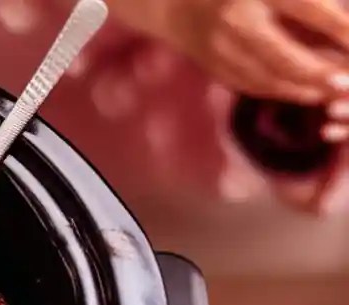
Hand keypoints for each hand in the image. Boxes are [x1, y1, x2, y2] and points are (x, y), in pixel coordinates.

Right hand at [138, 0, 348, 138]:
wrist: (176, 2)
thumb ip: (307, 2)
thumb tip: (343, 28)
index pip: (308, 8)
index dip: (340, 27)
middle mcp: (235, 21)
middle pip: (284, 58)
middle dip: (321, 73)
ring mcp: (220, 49)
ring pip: (269, 79)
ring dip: (306, 88)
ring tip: (336, 89)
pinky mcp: (214, 67)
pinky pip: (254, 86)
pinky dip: (285, 91)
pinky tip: (309, 91)